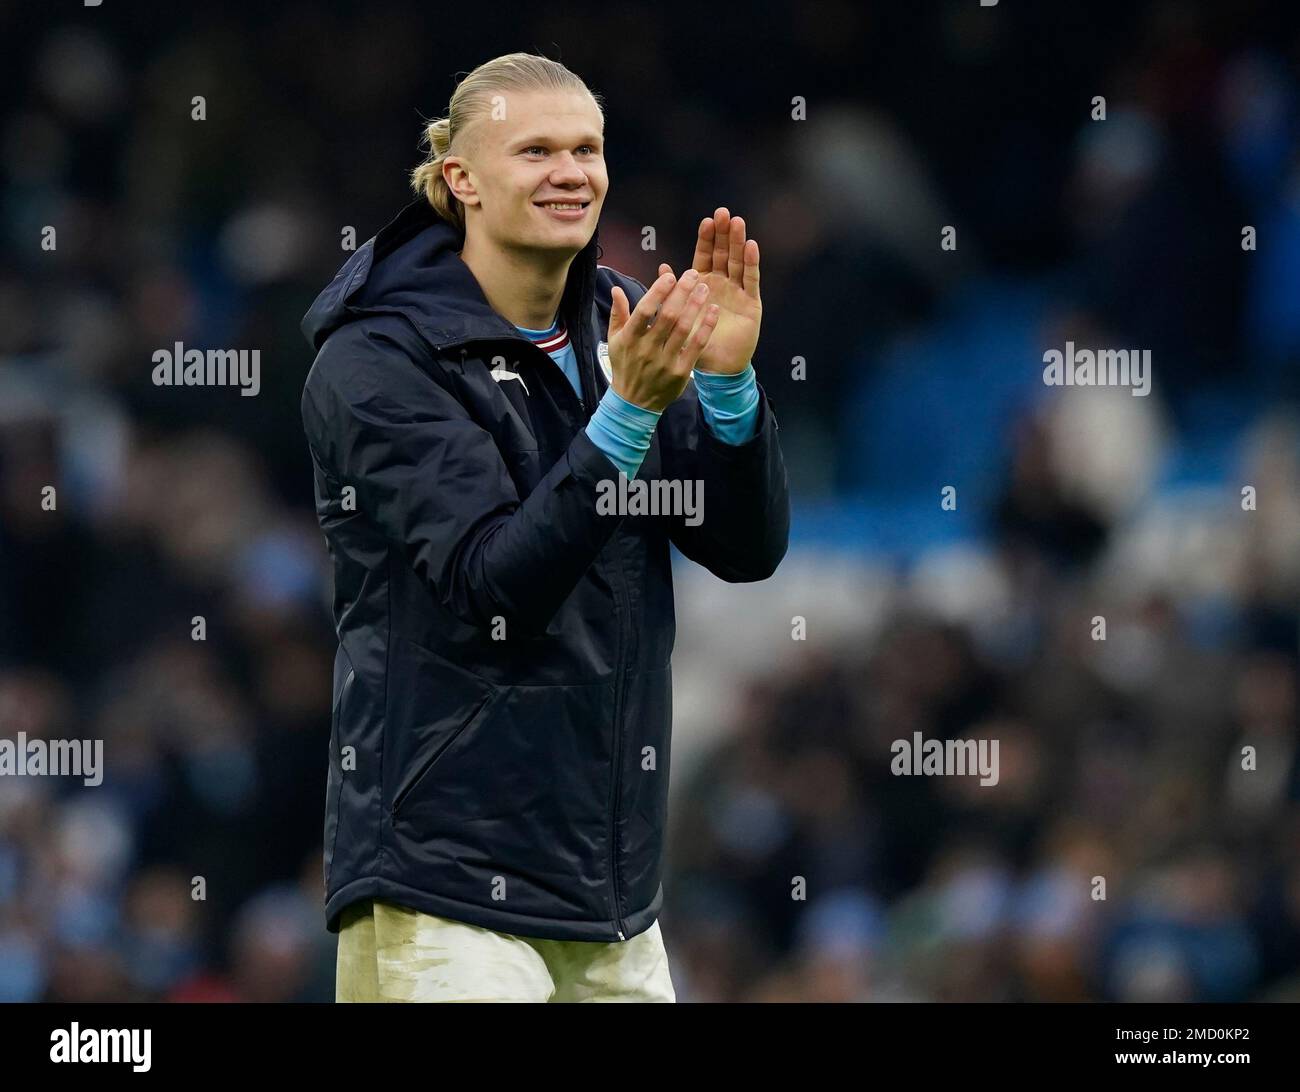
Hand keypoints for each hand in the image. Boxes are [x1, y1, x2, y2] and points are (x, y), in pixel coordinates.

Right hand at [608, 268, 720, 411]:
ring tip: (704, 288)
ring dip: (696, 306)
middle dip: (682, 292)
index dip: (658, 292)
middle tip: (693, 274)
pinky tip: (713, 311)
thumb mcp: (614, 340)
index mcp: (630, 338)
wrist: (634, 402)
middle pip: (668, 316)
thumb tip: (617, 289)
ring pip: (684, 329)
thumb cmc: (625, 366)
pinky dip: (706, 327)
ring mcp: (665, 362)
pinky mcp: (681, 372)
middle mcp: (647, 349)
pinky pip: (696, 346)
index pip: (645, 310)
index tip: (670, 276)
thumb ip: (618, 313)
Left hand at [657, 207, 760, 374]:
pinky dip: (752, 263)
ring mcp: (738, 292)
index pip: (705, 256)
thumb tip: (662, 267)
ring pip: (738, 262)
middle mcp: (722, 284)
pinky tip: (751, 246)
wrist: (716, 367)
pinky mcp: (752, 303)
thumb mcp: (679, 316)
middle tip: (723, 213)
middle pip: (723, 254)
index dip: (706, 239)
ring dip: (738, 242)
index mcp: (703, 285)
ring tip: (738, 222)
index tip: (706, 221)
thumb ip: (672, 292)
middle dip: (723, 234)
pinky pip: (751, 280)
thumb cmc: (696, 342)